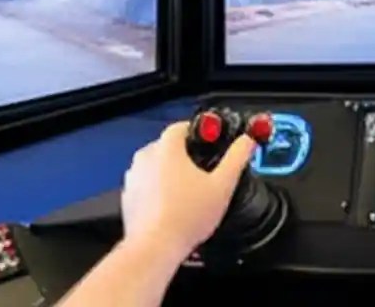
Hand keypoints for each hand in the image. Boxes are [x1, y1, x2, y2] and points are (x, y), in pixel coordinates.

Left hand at [120, 123, 256, 261]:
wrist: (154, 248)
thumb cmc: (187, 216)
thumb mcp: (222, 185)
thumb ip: (237, 157)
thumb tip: (246, 140)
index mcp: (166, 149)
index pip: (182, 126)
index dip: (199, 132)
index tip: (211, 142)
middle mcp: (145, 158)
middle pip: (168, 146)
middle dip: (186, 154)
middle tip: (204, 171)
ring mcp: (133, 178)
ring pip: (156, 165)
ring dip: (170, 172)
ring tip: (189, 192)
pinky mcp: (128, 196)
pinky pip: (146, 184)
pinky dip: (158, 189)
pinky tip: (173, 206)